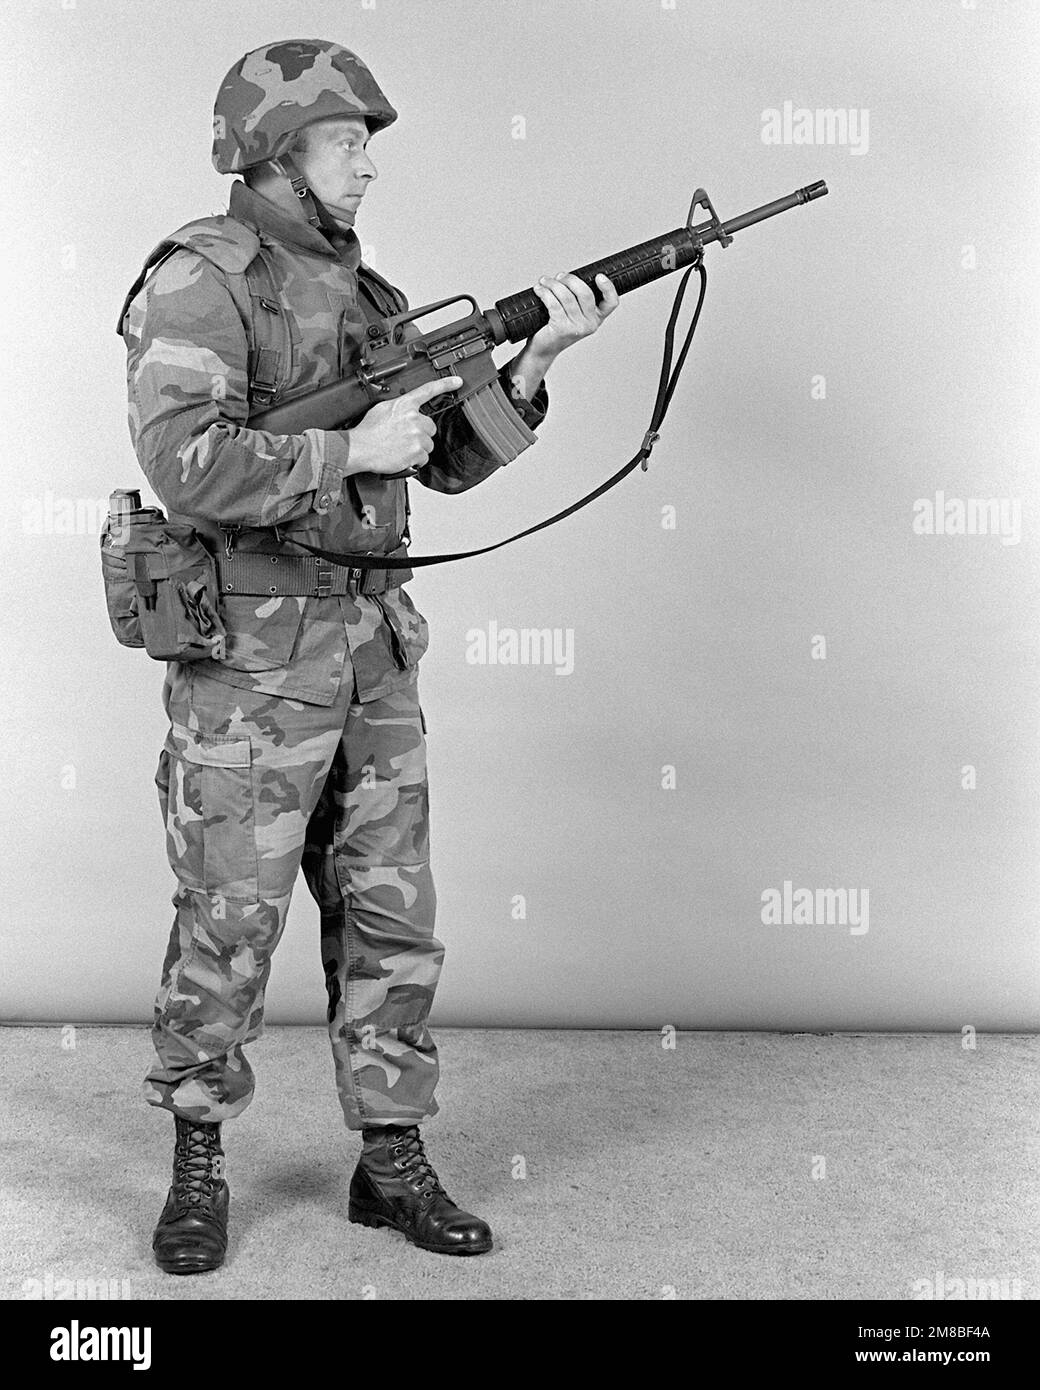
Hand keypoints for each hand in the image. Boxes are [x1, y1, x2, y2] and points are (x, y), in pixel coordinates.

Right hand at [346, 375, 463, 475]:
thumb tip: (405, 410)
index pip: (428, 390)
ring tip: (401, 448)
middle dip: (421, 433)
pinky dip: (415, 460)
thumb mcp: (381, 409)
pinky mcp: (417, 451)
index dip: (445, 384)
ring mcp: (417, 435)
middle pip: (430, 427)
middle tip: (405, 438)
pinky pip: (424, 458)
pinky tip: (402, 456)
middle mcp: (413, 418)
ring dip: (418, 448)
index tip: (457, 381)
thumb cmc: (367, 431)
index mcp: (405, 405)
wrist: (360, 448)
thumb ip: (398, 407)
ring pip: (428, 444)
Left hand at [527, 271, 618, 360]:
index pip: (611, 302)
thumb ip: (577, 298)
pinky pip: (554, 303)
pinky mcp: (562, 329)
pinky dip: (545, 293)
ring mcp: (577, 328)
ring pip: (567, 296)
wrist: (544, 349)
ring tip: (545, 282)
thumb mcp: (573, 314)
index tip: (599, 276)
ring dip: (553, 285)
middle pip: (585, 293)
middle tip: (559, 277)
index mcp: (597, 318)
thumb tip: (567, 276)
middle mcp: (590, 324)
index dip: (608, 287)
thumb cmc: (557, 328)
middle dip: (569, 279)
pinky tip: (539, 290)